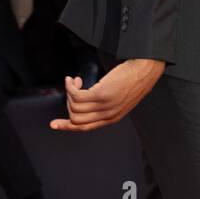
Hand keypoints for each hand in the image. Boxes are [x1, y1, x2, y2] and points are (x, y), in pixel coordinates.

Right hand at [50, 59, 165, 132]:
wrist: (144, 70)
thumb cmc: (133, 80)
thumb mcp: (120, 99)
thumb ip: (105, 105)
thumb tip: (85, 100)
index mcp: (112, 118)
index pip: (85, 128)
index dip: (67, 126)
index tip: (55, 124)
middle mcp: (107, 115)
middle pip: (76, 119)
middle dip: (68, 104)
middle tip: (72, 90)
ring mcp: (104, 105)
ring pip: (74, 107)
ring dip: (69, 93)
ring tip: (74, 82)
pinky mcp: (101, 94)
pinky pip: (76, 95)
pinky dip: (70, 87)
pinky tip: (72, 80)